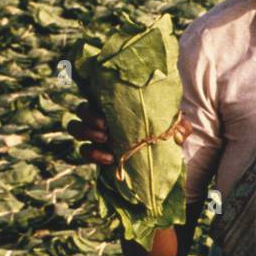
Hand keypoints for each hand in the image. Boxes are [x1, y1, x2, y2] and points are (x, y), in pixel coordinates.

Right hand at [68, 103, 193, 167]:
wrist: (157, 162)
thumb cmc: (163, 137)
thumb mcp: (173, 129)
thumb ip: (179, 126)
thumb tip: (181, 130)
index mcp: (116, 105)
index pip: (95, 93)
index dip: (95, 97)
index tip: (106, 108)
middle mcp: (103, 117)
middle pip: (81, 109)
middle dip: (88, 117)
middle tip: (105, 128)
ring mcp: (97, 135)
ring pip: (75, 127)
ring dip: (85, 132)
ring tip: (104, 139)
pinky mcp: (95, 153)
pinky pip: (83, 151)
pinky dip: (92, 154)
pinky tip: (110, 159)